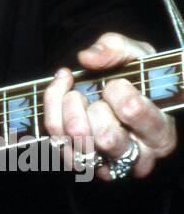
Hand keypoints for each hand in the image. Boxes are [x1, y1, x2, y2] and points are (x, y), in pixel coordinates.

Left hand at [43, 31, 177, 180]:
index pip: (134, 114)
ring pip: (77, 140)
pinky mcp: (78, 162)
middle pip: (106, 137)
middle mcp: (136, 157)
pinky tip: (61, 92)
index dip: (118, 92)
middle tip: (97, 92)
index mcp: (160, 134)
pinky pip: (56, 139)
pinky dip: (52, 109)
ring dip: (70, 107)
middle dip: (93, 105)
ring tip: (78, 93)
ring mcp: (105, 165)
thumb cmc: (133, 78)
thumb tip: (87, 58)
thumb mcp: (133, 54)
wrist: (117, 94)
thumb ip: (115, 48)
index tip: (115, 83)